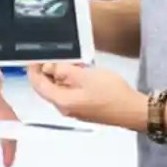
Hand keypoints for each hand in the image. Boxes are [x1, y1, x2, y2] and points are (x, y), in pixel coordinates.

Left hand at [26, 63, 146, 130]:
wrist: (133, 111)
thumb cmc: (110, 92)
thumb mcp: (85, 76)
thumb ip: (63, 71)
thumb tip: (48, 68)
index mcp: (61, 101)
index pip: (38, 85)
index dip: (33, 70)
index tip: (34, 57)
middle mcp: (64, 109)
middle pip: (48, 88)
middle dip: (49, 71)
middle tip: (57, 56)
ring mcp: (75, 111)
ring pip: (60, 90)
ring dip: (62, 75)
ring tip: (72, 62)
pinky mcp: (85, 109)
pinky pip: (71, 93)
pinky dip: (71, 81)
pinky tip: (82, 72)